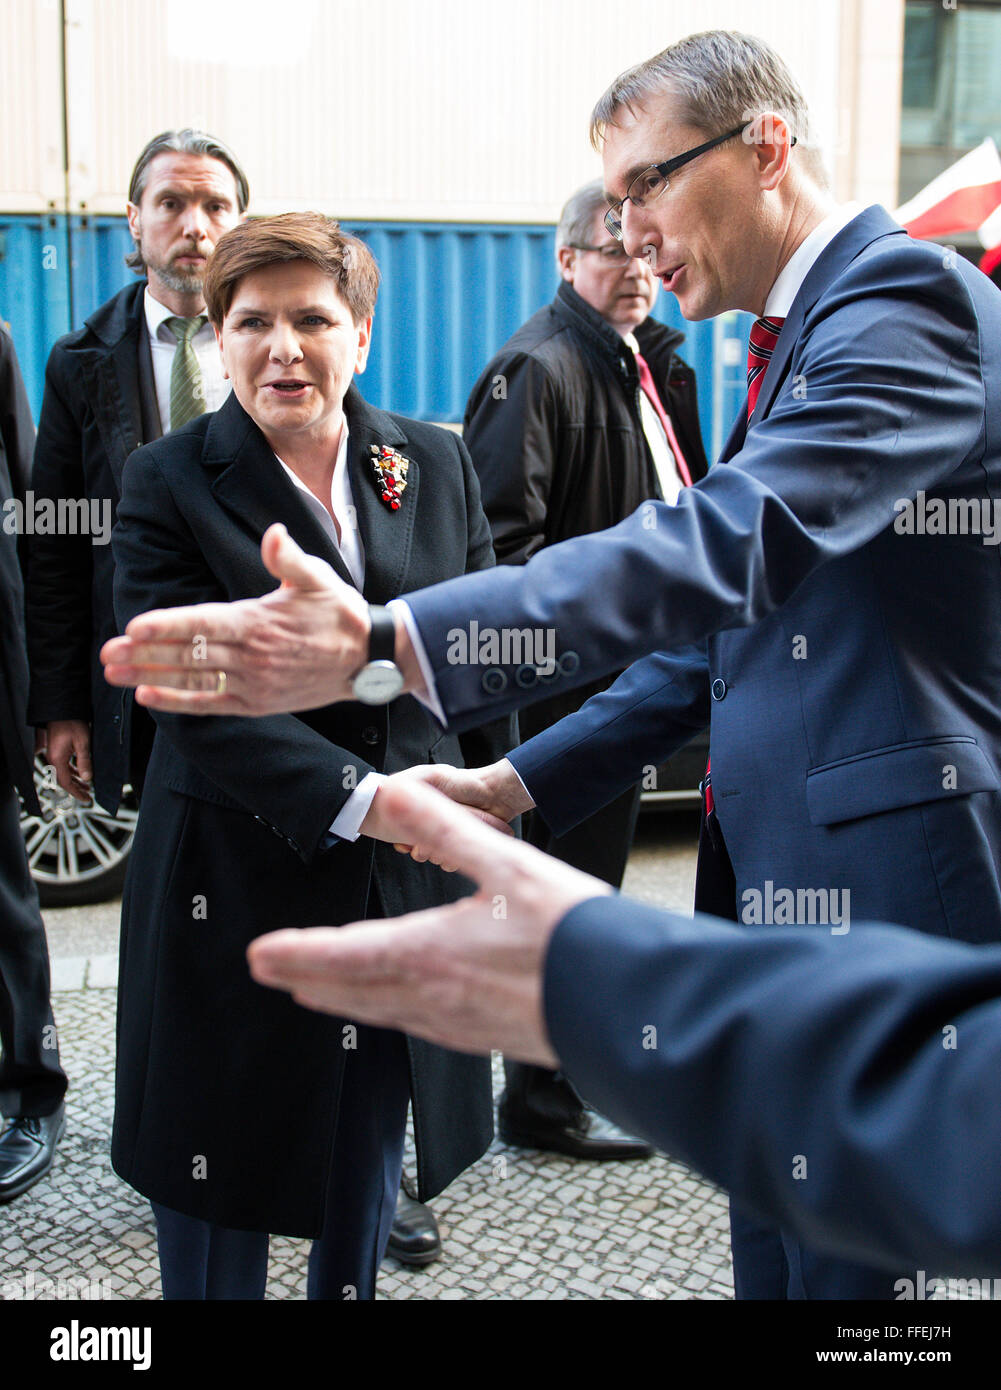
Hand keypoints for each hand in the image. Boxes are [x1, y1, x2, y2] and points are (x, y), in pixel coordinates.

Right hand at [43, 720, 92, 803]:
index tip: (86, 799)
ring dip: (75, 780)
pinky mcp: (57, 750)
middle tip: (87, 796)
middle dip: (76, 789)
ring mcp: (54, 754)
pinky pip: (64, 765)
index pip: (66, 782)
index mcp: (57, 759)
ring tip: (87, 786)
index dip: (76, 792)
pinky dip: (73, 771)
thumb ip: (84, 762)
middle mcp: (53, 758)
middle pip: (64, 780)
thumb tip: (87, 778)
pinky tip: (81, 774)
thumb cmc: (72, 723)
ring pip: (64, 773)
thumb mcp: (83, 743)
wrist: (63, 710)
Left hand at [100, 524, 423, 714]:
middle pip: (190, 654)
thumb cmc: (339, 613)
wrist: (369, 659)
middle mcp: (253, 656)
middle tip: (107, 653)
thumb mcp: (318, 577)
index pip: (205, 623)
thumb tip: (274, 533)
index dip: (168, 626)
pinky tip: (148, 696)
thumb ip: (289, 558)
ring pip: (194, 679)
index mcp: (260, 621)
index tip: (134, 627)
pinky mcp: (258, 703)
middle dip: (145, 654)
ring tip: (114, 673)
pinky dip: (179, 701)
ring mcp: (254, 683)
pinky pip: (211, 703)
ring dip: (152, 676)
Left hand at [247, 778, 612, 1062]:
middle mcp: (431, 996)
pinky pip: (414, 1024)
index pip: (342, 955)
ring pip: (380, 1010)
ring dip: (340, 998)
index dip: (297, 954)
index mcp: (428, 952)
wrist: (621, 998)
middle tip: (270, 972)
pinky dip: (384, 1012)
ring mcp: (455, 1023)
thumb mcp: (502, 862)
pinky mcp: (481, 1037)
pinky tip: (393, 1008)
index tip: (260, 954)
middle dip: (305, 977)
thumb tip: (391, 793)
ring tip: (315, 992)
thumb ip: (441, 828)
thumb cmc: (568, 932)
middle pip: (350, 989)